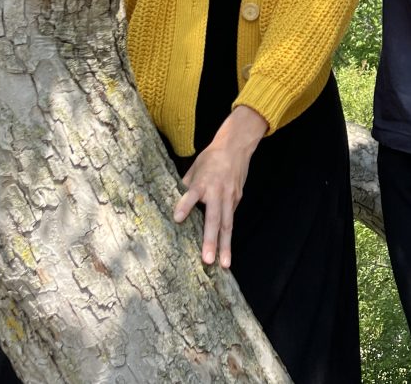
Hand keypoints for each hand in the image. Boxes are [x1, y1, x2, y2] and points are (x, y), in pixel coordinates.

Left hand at [172, 105, 266, 268]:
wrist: (236, 146)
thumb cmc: (211, 157)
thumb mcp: (194, 167)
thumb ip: (186, 187)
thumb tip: (173, 204)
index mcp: (203, 182)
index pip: (192, 195)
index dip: (185, 206)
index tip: (177, 218)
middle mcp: (218, 192)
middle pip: (215, 219)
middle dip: (211, 241)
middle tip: (207, 260)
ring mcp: (230, 197)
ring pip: (228, 225)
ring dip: (225, 246)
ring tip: (224, 264)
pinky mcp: (237, 199)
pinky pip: (231, 219)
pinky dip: (228, 236)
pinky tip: (225, 251)